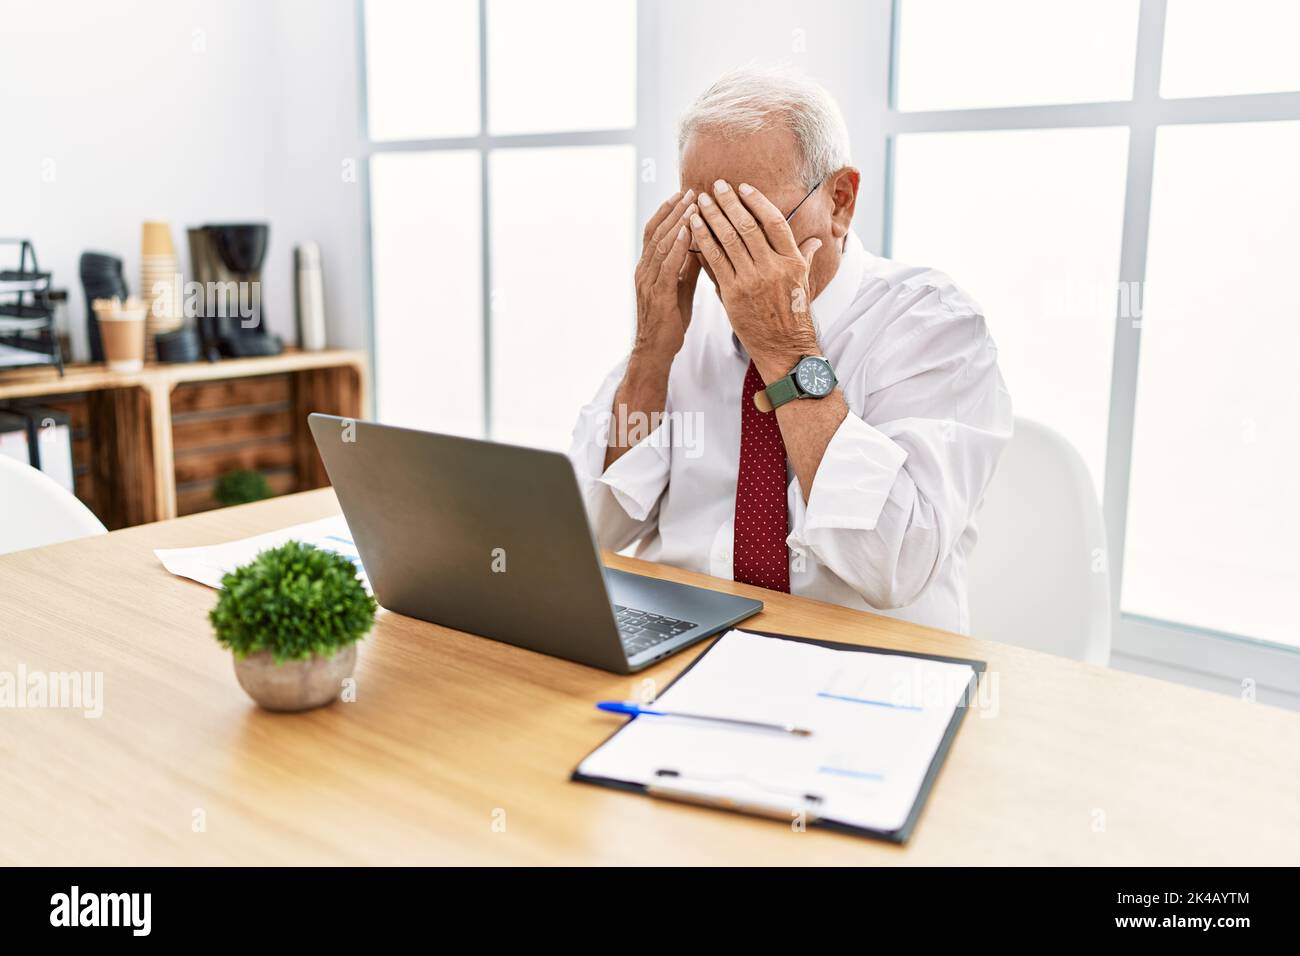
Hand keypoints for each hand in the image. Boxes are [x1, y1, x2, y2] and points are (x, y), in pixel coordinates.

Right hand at [633, 189, 701, 365]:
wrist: (655, 351)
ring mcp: (648, 282)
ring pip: (661, 243)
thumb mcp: (680, 288)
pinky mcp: (657, 295)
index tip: (685, 192)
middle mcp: (644, 270)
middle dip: (674, 209)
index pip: (655, 231)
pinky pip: (667, 265)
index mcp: (648, 267)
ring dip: (677, 221)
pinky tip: (689, 231)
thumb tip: (702, 243)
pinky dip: (678, 246)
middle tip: (692, 190)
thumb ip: (687, 266)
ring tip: (693, 204)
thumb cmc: (669, 322)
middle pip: (656, 231)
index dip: (668, 210)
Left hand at [690, 180, 822, 378]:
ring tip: (700, 200)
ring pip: (729, 240)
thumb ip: (804, 258)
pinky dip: (703, 241)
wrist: (784, 348)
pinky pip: (715, 261)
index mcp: (792, 260)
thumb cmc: (793, 315)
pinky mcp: (733, 294)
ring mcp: (752, 280)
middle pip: (748, 226)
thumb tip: (815, 241)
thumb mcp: (803, 283)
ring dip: (712, 217)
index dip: (757, 201)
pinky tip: (694, 226)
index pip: (774, 222)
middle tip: (715, 185)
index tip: (742, 187)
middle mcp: (773, 267)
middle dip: (729, 203)